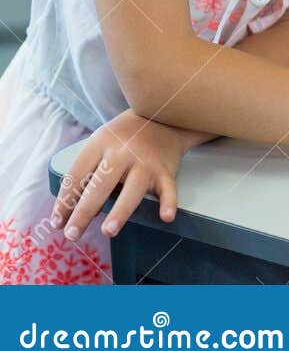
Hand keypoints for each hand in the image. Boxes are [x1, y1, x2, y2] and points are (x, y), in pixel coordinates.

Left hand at [52, 110, 200, 241]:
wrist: (163, 116)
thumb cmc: (124, 137)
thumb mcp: (101, 143)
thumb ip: (89, 172)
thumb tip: (78, 212)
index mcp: (100, 144)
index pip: (77, 175)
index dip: (64, 200)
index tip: (57, 222)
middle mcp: (122, 152)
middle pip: (100, 184)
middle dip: (84, 211)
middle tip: (72, 234)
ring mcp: (146, 161)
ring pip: (133, 189)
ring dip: (121, 211)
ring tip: (108, 231)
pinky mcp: (166, 170)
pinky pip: (168, 188)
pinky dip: (169, 202)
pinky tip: (166, 216)